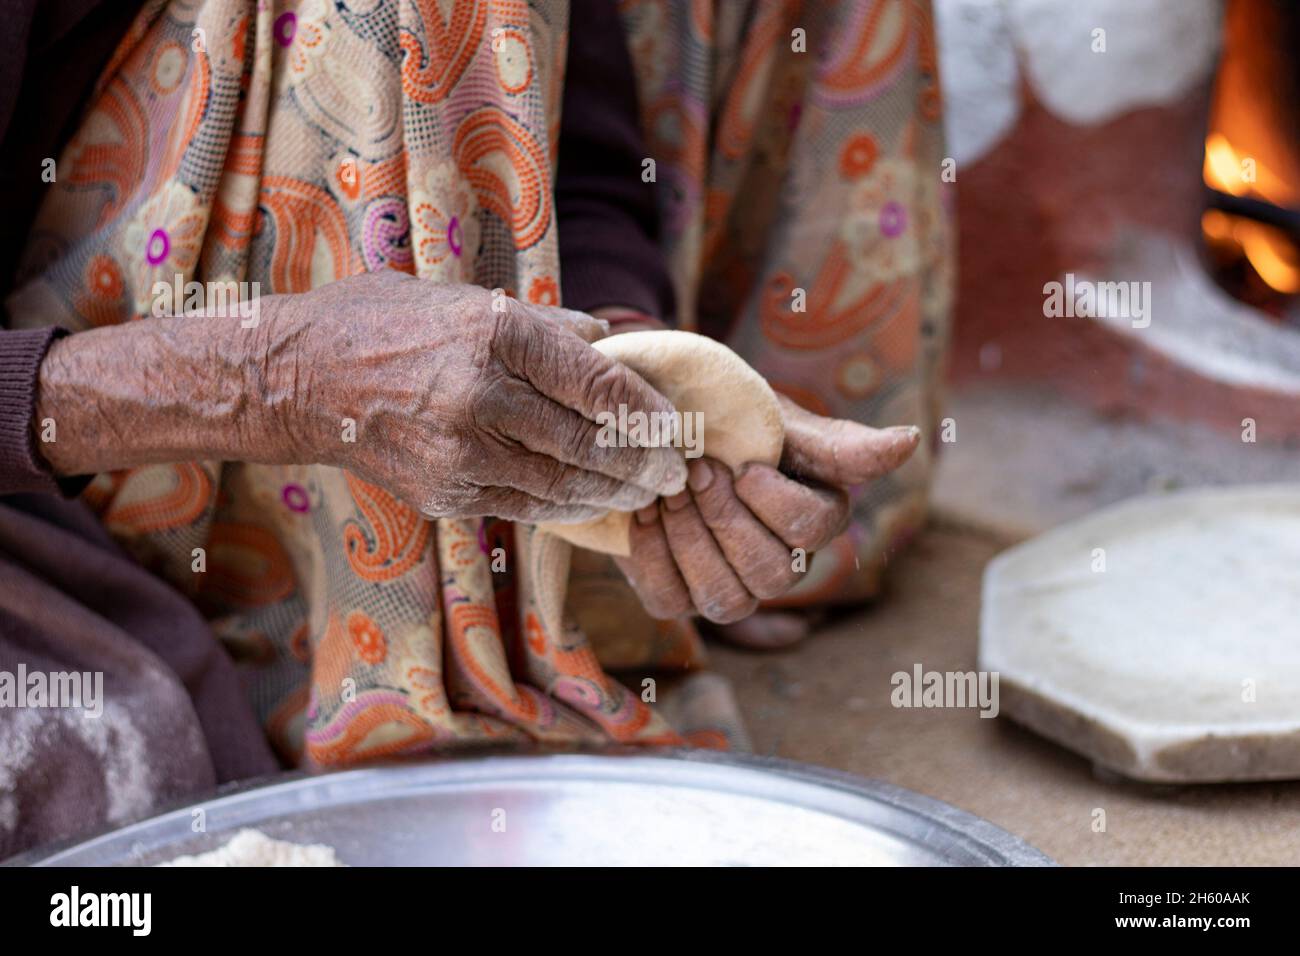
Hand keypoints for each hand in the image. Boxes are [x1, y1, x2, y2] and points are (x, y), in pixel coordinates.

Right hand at [282, 271, 688, 520]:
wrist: (298, 381)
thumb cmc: (382, 324)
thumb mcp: (465, 299)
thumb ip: (543, 324)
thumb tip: (606, 340)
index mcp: (496, 334)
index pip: (599, 386)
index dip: (649, 415)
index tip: (675, 429)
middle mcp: (483, 396)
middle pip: (592, 442)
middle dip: (644, 464)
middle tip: (675, 472)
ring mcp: (462, 452)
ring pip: (565, 483)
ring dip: (615, 493)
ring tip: (646, 494)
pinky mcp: (446, 493)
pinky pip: (526, 506)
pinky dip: (567, 507)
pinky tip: (592, 503)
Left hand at [615, 394, 919, 622]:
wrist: (661, 430)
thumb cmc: (730, 420)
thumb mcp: (778, 419)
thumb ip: (838, 442)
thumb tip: (911, 441)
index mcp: (817, 517)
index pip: (812, 531)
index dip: (774, 503)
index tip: (745, 466)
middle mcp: (781, 564)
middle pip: (769, 575)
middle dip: (725, 519)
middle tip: (695, 468)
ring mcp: (731, 588)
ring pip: (724, 600)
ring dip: (688, 538)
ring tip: (668, 489)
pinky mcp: (680, 596)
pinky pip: (670, 599)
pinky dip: (652, 554)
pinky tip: (646, 510)